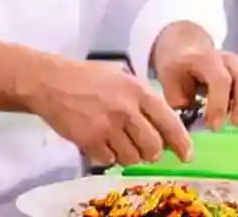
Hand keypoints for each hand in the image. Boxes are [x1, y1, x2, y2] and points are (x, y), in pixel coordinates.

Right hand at [26, 56, 192, 165]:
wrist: (51, 82)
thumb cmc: (88, 78)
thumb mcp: (122, 76)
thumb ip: (143, 97)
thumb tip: (163, 123)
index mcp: (138, 91)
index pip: (169, 122)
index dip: (181, 142)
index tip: (186, 155)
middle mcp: (126, 110)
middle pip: (153, 147)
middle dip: (152, 153)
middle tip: (147, 150)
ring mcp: (108, 127)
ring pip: (132, 158)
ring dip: (129, 155)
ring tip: (119, 142)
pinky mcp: (90, 141)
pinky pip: (109, 161)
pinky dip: (108, 157)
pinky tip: (101, 143)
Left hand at [153, 24, 237, 130]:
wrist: (185, 47)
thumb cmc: (177, 68)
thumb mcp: (169, 81)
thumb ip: (179, 103)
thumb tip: (188, 127)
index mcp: (203, 59)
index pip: (219, 79)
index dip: (219, 104)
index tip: (213, 127)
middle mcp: (224, 57)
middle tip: (235, 125)